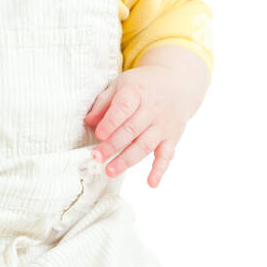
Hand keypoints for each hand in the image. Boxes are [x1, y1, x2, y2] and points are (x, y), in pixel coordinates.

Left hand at [84, 49, 208, 187]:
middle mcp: (153, 109)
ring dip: (127, 160)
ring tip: (110, 171)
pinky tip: (151, 183)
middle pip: (132, 129)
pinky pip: (166, 155)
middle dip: (113, 145)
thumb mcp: (122, 84)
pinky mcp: (172, 137)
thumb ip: (104, 102)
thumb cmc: (142, 86)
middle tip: (96, 158)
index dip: (112, 121)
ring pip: (145, 145)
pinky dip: (159, 170)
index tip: (99, 134)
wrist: (178, 83)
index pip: (124, 107)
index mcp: (137, 91)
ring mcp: (163, 125)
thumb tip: (89, 121)